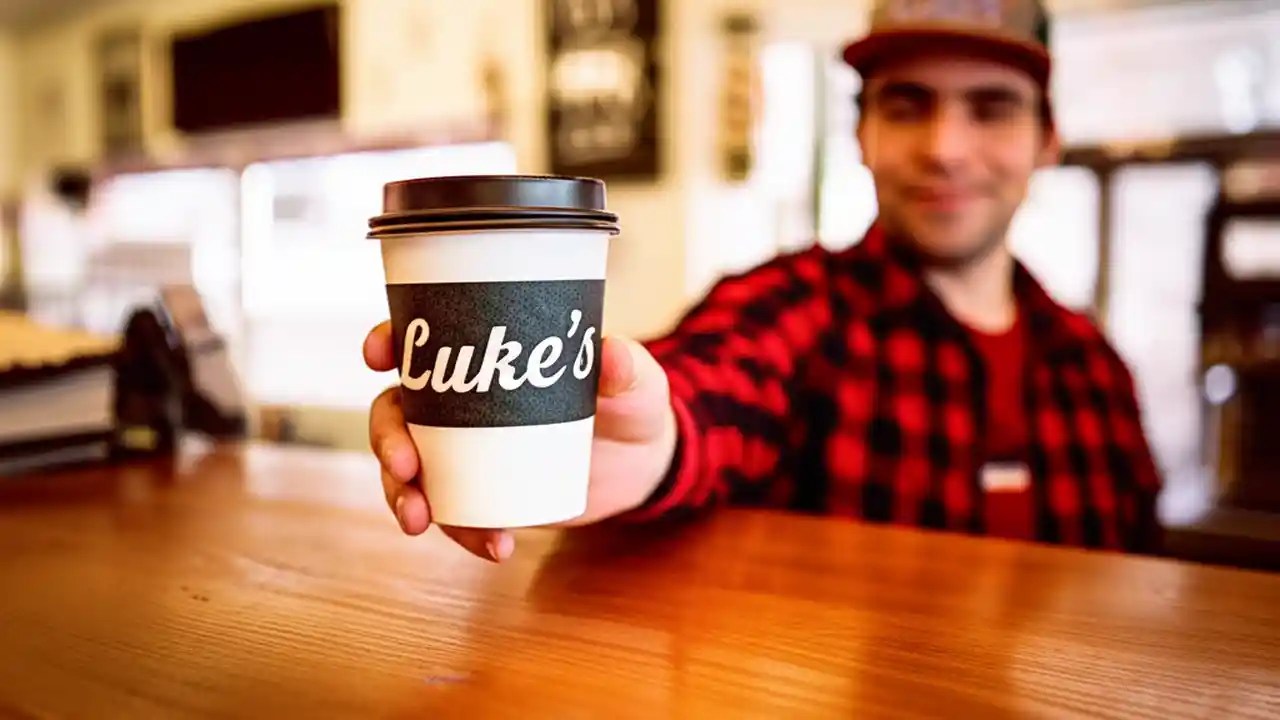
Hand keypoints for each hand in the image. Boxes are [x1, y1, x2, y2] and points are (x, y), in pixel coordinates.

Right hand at [364, 321, 676, 561]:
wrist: (641, 464)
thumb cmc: (630, 403)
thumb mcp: (635, 383)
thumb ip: (627, 368)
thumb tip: (610, 353)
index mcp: (484, 355)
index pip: (421, 339)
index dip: (388, 341)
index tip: (379, 355)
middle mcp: (460, 400)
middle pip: (396, 411)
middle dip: (386, 439)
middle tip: (405, 466)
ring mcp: (464, 450)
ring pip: (409, 469)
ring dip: (401, 496)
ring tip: (421, 521)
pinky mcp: (480, 493)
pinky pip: (452, 514)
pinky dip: (463, 533)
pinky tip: (495, 546)